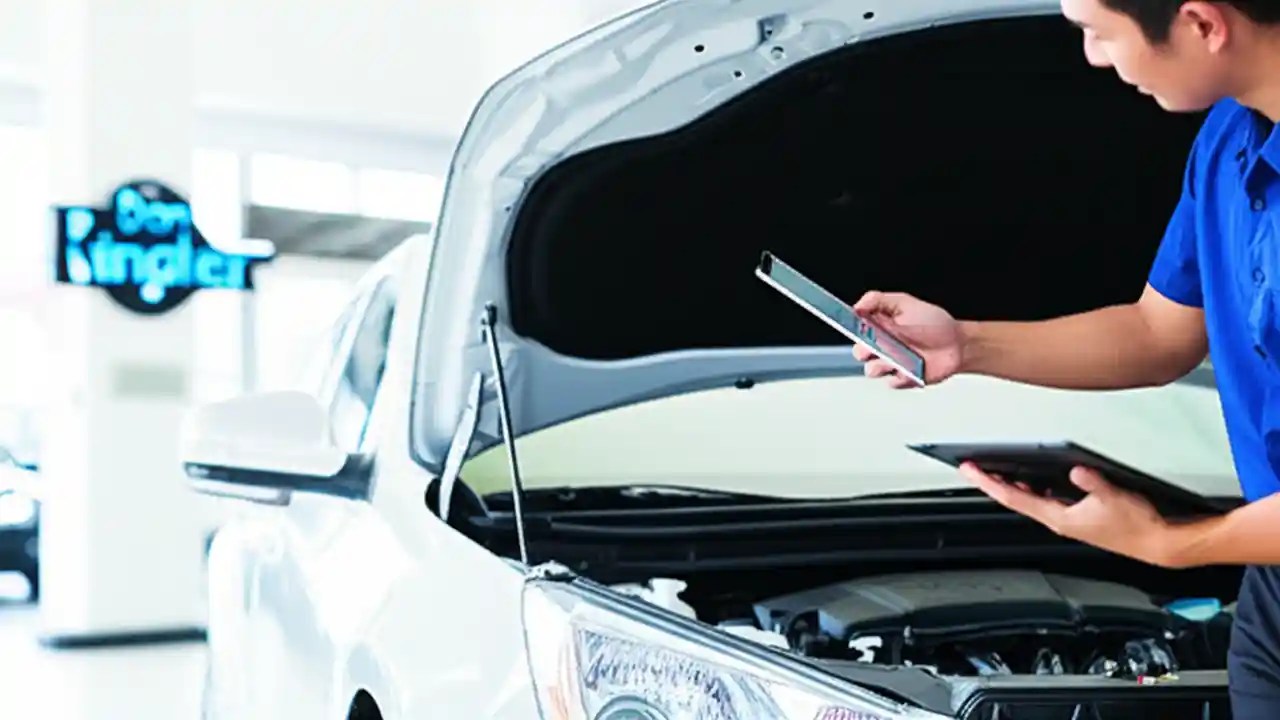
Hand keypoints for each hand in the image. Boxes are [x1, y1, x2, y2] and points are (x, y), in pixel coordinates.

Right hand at [850, 291, 963, 386]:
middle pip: (859, 352)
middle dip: (864, 349)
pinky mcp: (902, 378)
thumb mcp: (906, 303)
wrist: (957, 344)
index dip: (851, 327)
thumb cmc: (934, 324)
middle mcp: (882, 346)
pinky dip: (900, 376)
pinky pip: (892, 382)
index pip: (854, 328)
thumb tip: (858, 306)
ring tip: (898, 356)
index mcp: (879, 326)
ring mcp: (891, 363)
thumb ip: (879, 301)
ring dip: (882, 364)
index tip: (854, 325)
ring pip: (872, 370)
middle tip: (878, 342)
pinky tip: (911, 367)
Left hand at [959, 463, 1174, 566]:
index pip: (1014, 497)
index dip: (989, 483)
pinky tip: (1035, 482)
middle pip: (1015, 498)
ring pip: (1029, 500)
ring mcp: (1067, 520)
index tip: (970, 470)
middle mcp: (1058, 520)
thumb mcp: (1113, 497)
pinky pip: (1045, 501)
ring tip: (993, 471)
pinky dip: (1033, 489)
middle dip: (992, 483)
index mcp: (1059, 517)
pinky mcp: (1078, 517)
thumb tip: (1075, 470)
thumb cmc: (1137, 525)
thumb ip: (1092, 482)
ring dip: (1011, 486)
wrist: (1157, 543)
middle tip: (972, 468)